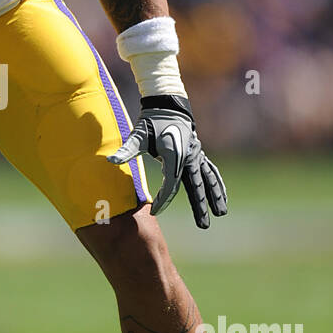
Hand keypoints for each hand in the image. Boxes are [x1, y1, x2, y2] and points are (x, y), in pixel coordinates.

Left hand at [106, 95, 227, 228]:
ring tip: (221, 214)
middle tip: (203, 226)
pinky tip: (222, 197)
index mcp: (174, 155)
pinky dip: (217, 184)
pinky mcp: (198, 155)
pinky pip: (210, 172)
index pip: (170, 183)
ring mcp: (196, 155)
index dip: (163, 199)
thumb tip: (110, 160)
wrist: (168, 106)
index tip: (155, 211)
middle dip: (200, 206)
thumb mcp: (138, 135)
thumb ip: (126, 150)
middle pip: (195, 186)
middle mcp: (189, 156)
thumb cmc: (151, 123)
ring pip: (207, 179)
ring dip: (214, 196)